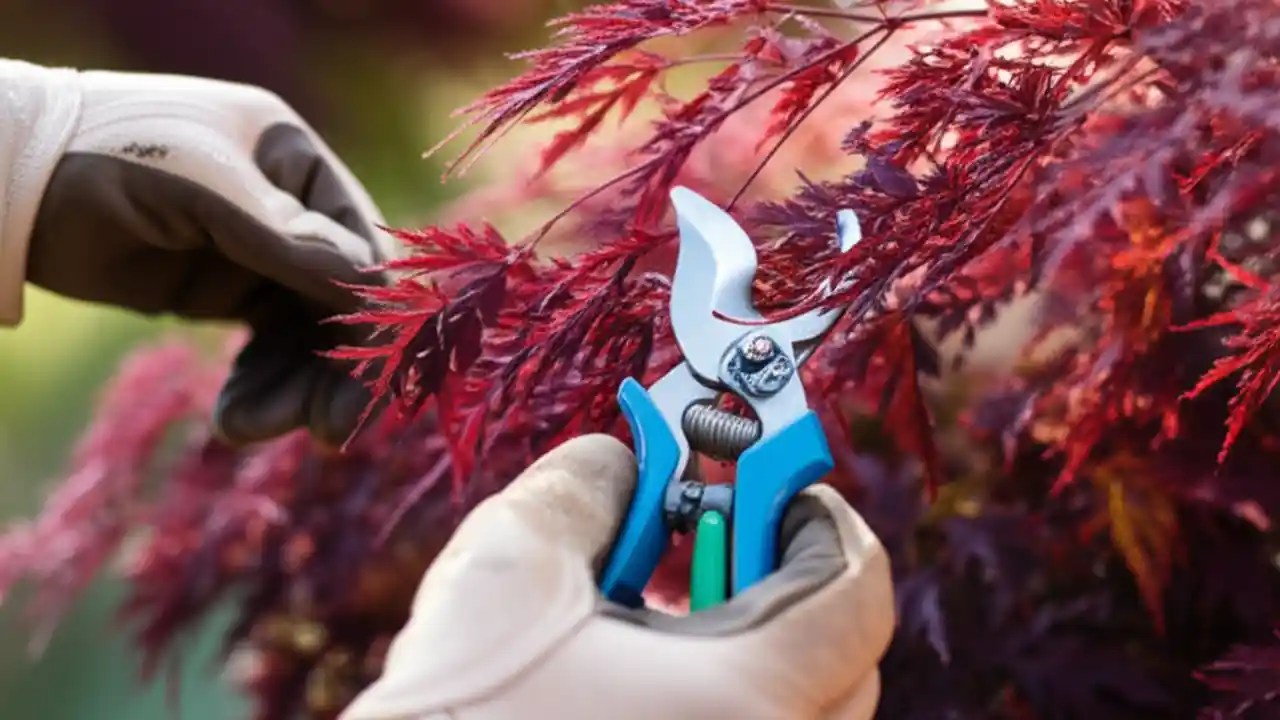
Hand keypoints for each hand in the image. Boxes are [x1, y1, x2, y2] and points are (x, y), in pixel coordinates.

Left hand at [15, 65, 390, 444]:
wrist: (16, 179)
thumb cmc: (115, 157)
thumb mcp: (207, 189)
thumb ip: (290, 238)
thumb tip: (374, 287)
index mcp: (297, 161)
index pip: (360, 245)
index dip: (371, 314)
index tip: (368, 376)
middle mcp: (292, 207)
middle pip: (338, 300)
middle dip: (331, 367)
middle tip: (328, 430)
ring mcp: (260, 253)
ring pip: (303, 334)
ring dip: (290, 388)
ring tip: (249, 430)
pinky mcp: (227, 293)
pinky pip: (264, 350)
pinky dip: (257, 387)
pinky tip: (234, 420)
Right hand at [340, 435, 894, 719]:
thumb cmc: (460, 719)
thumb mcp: (507, 570)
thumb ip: (584, 487)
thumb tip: (621, 463)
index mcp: (750, 700)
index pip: (854, 589)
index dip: (815, 513)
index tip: (765, 481)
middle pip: (843, 655)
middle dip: (782, 572)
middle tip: (708, 530)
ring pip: (799, 710)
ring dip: (751, 635)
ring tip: (660, 598)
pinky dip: (725, 691)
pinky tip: (642, 666)